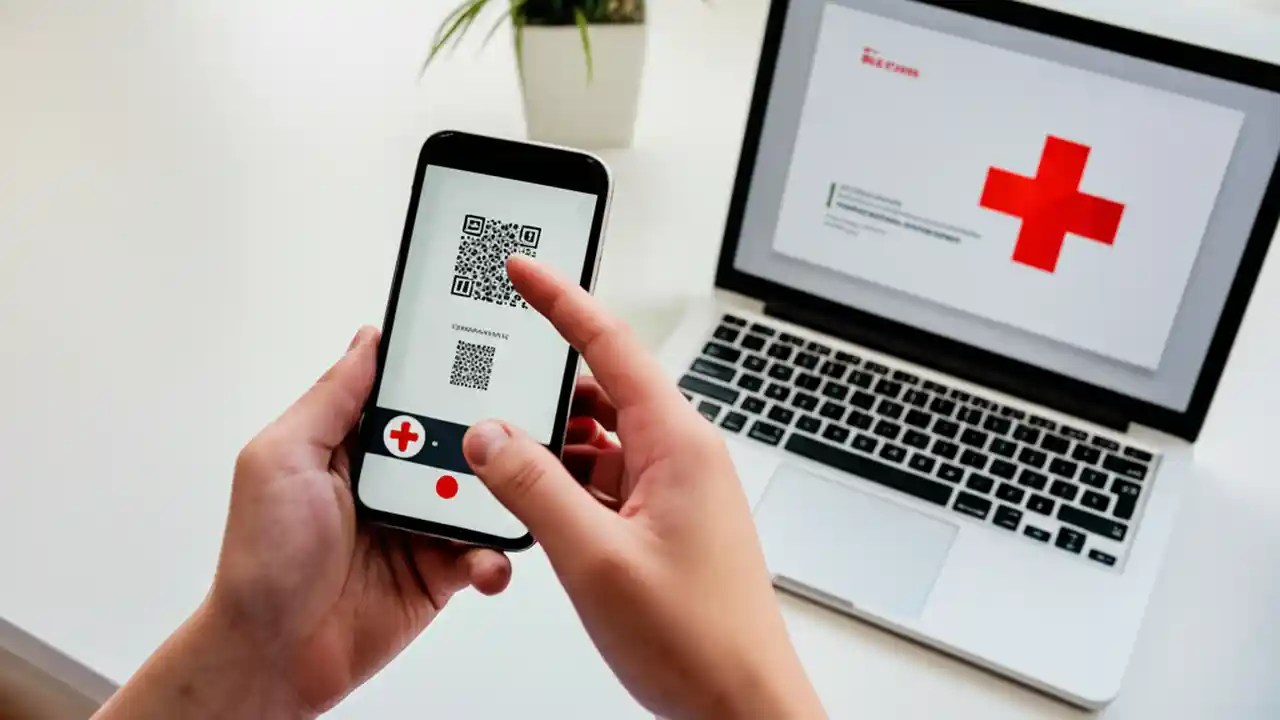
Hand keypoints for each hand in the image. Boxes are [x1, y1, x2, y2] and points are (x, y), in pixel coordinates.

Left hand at [94, 328, 510, 719]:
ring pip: (482, 492)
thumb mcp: (282, 459)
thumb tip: (368, 341)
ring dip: (498, 494)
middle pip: (459, 436)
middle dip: (489, 431)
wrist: (272, 655)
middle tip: (512, 429)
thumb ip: (331, 399)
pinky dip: (493, 556)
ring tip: (503, 498)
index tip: (483, 349)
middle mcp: (393, 478)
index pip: (411, 391)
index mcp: (354, 443)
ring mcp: (419, 524)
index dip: (444, 371)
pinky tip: (484, 560)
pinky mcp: (440, 571)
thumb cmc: (261, 559)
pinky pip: (484, 552)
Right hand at [461, 256, 824, 719]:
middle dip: (545, 388)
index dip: (562, 300)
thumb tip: (490, 434)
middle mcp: (681, 456)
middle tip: (492, 386)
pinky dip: (569, 483)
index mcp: (677, 444)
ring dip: (554, 446)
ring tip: (504, 460)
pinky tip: (538, 505)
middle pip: (603, 390)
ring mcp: (675, 490)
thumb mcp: (594, 558)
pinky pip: (608, 479)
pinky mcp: (665, 521)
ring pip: (602, 440)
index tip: (525, 268)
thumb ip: (534, 488)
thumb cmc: (697, 639)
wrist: (742, 705)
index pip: (612, 345)